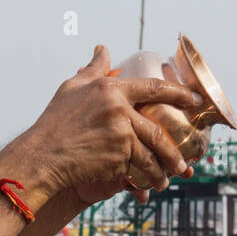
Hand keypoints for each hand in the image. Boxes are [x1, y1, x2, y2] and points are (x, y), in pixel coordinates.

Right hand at [0, 44, 200, 209]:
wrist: (42, 156)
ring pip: (151, 151)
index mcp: (110, 88)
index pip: (153, 88)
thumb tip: (103, 49)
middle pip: (157, 128)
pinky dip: (145, 177)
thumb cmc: (54, 122)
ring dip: (163, 167)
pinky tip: (149, 186)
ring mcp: (120, 133)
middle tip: (185, 158)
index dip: (177, 94)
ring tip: (169, 177)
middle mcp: (119, 108)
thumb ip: (93, 69)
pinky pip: (138, 167)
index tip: (193, 101)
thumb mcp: (72, 88)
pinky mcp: (117, 156)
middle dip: (173, 146)